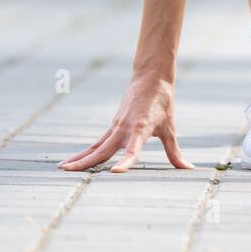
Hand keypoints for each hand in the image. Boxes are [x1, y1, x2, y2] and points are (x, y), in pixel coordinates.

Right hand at [58, 73, 193, 173]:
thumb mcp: (170, 128)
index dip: (125, 161)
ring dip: (79, 157)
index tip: (115, 172)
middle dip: (86, 162)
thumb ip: (174, 152)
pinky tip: (73, 161)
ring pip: (95, 146)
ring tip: (62, 169)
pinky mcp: (112, 127)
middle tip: (68, 172)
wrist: (151, 79)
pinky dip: (85, 152)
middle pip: (103, 150)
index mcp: (140, 129)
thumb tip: (188, 169)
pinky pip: (97, 142)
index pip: (132, 150)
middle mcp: (124, 129)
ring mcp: (115, 128)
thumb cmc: (162, 103)